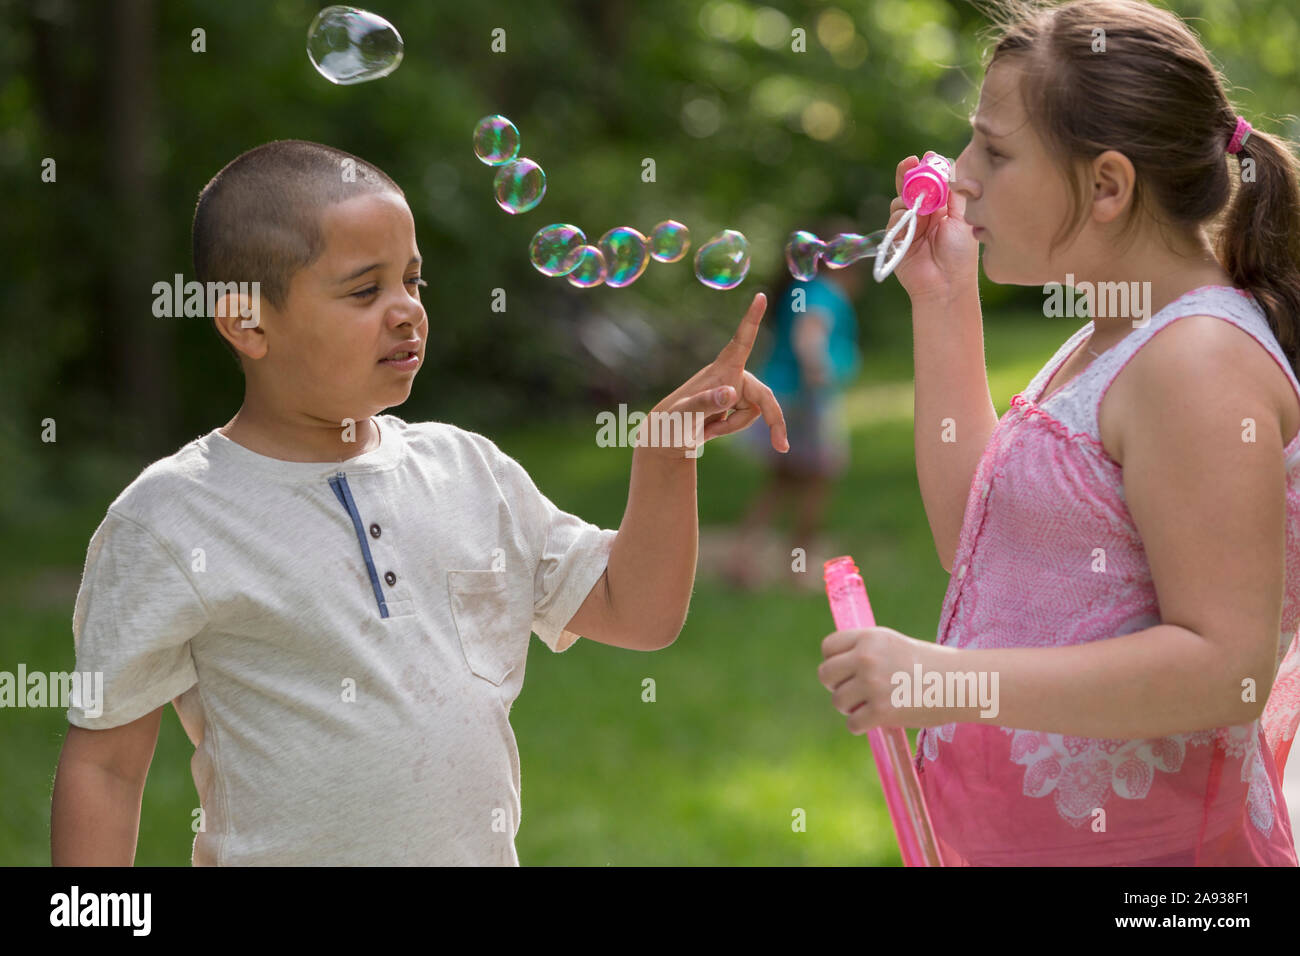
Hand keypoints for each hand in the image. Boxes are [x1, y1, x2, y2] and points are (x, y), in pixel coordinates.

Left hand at [640, 293, 788, 459]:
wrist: (664, 438)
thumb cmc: (671, 424)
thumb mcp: (686, 416)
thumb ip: (707, 403)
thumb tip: (731, 393)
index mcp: (722, 370)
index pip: (741, 341)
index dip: (752, 319)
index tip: (760, 296)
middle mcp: (731, 375)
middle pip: (764, 397)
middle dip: (775, 421)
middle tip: (782, 448)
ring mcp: (733, 390)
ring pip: (755, 412)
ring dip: (735, 427)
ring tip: (708, 430)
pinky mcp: (732, 404)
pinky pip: (746, 418)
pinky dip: (732, 429)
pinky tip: (711, 431)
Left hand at [818, 626, 944, 732]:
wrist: (960, 683)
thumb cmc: (930, 665)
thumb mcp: (894, 644)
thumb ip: (866, 650)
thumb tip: (839, 665)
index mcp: (870, 637)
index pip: (828, 646)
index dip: (834, 661)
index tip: (845, 671)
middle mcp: (866, 658)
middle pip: (826, 674)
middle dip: (837, 685)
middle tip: (855, 692)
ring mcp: (872, 684)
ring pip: (838, 701)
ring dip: (850, 708)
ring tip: (871, 706)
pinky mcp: (881, 711)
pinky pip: (852, 724)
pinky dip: (861, 726)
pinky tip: (876, 721)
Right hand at [886, 155, 978, 302]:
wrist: (946, 285)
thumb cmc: (960, 255)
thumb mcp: (962, 218)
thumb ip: (954, 194)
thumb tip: (947, 167)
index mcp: (942, 209)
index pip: (932, 183)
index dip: (929, 170)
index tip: (929, 157)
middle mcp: (925, 216)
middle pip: (912, 187)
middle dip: (909, 173)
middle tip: (910, 162)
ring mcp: (909, 227)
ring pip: (900, 201)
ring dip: (907, 198)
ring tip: (918, 205)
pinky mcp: (896, 240)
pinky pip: (893, 220)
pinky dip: (899, 217)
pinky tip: (909, 220)